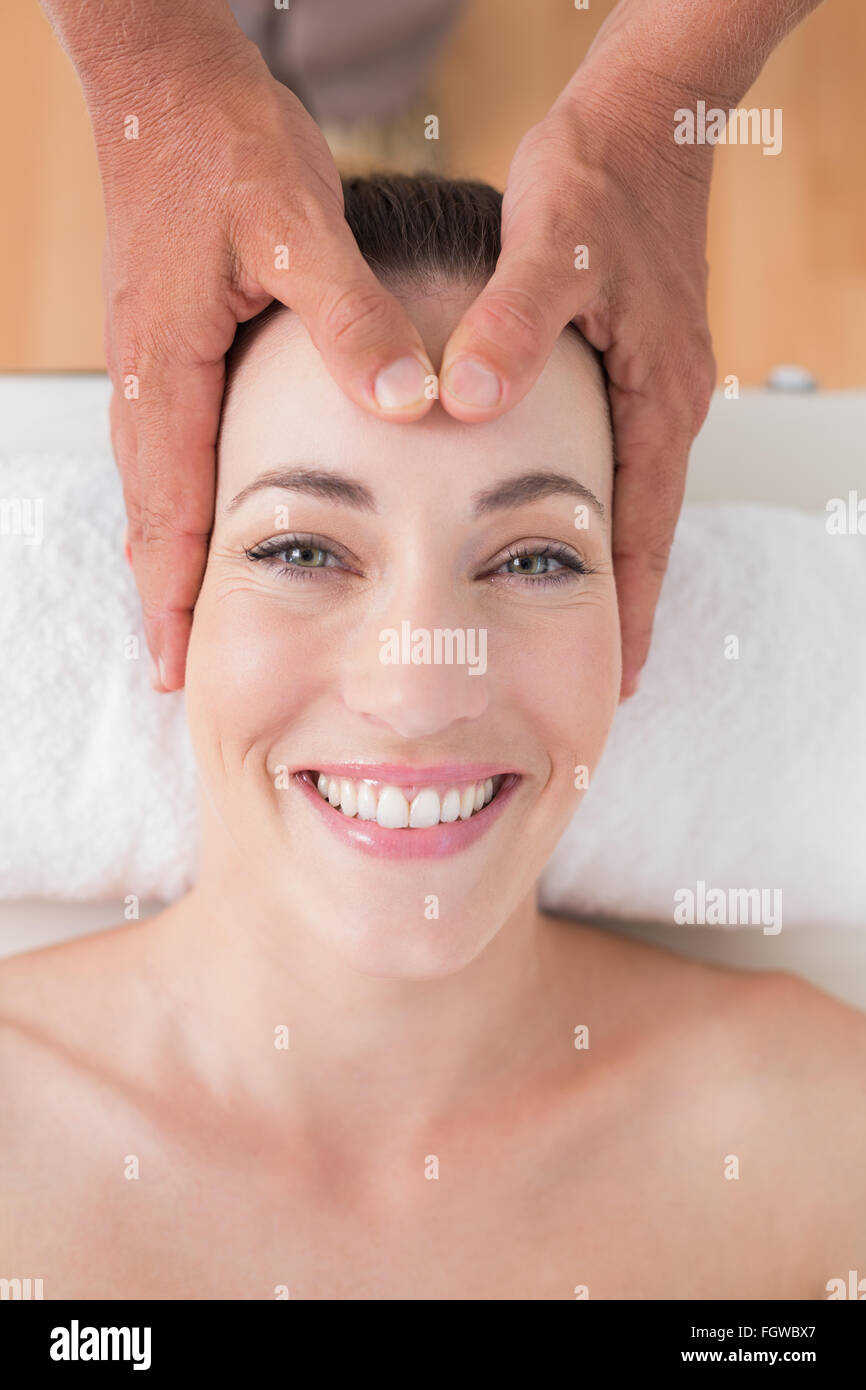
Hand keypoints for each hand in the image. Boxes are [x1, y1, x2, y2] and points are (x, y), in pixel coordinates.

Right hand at [95, 40, 435, 689]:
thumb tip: (408, 403)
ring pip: (156, 490)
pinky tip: (211, 525)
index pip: (167, 512)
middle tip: (182, 671)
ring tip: (192, 621)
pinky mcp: (168, 347)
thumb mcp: (299, 228)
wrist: (166, 84)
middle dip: (163, 598)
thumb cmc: (223, 148)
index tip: (179, 665)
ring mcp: (152, 367)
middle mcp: (148, 383)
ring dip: (170, 560)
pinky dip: (181, 507)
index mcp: (169, 371)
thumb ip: (352, 321)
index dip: (173, 594)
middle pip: (151, 518)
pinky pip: (168, 452)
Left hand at [437, 72, 716, 697]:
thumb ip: (511, 326)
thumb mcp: (552, 245)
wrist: (643, 112)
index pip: (647, 529)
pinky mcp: (629, 359)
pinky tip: (556, 517)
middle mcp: (664, 401)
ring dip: (608, 557)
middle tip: (593, 672)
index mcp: (657, 396)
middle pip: (646, 527)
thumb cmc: (601, 174)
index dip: (631, 605)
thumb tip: (463, 403)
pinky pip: (613, 452)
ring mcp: (651, 382)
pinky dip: (594, 500)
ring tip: (569, 618)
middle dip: (623, 601)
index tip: (617, 675)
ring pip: (630, 494)